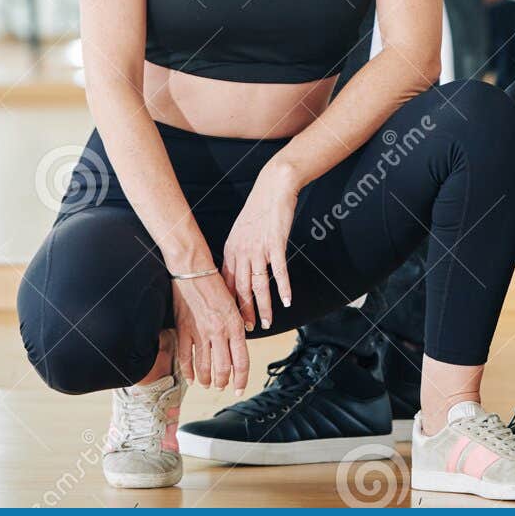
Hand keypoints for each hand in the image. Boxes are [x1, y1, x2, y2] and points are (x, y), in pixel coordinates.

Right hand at [171, 271, 249, 392]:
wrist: (194, 271)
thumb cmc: (215, 284)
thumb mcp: (233, 303)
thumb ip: (238, 323)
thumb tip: (244, 338)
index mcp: (235, 325)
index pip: (241, 360)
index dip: (241, 378)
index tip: (240, 388)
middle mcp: (219, 332)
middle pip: (222, 369)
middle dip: (223, 382)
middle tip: (222, 387)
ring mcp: (200, 333)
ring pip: (204, 367)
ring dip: (207, 380)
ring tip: (208, 384)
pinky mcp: (184, 331)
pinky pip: (186, 358)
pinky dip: (189, 372)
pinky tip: (192, 378)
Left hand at [220, 161, 298, 332]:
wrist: (273, 186)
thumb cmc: (260, 208)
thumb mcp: (242, 231)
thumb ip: (239, 251)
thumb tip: (238, 271)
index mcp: (231, 249)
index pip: (226, 283)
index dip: (229, 304)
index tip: (232, 320)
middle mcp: (241, 251)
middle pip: (240, 288)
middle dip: (244, 311)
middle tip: (248, 329)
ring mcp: (258, 248)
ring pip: (258, 284)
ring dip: (263, 306)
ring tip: (266, 323)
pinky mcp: (275, 243)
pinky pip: (278, 270)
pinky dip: (283, 287)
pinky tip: (287, 300)